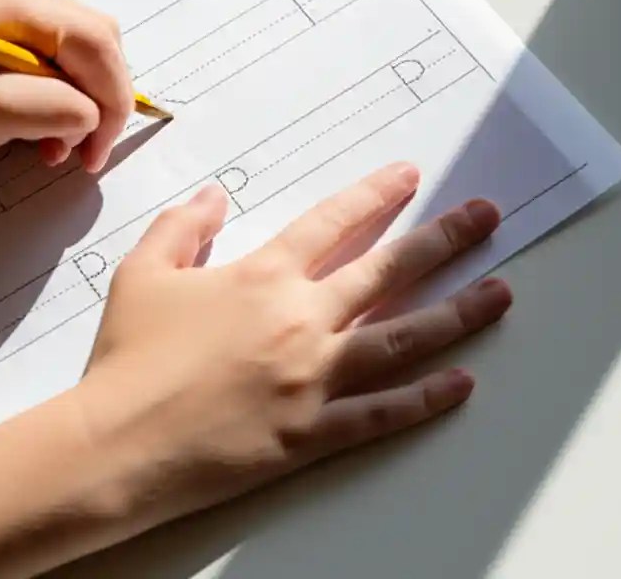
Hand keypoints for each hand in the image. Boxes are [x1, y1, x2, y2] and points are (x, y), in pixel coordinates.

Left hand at [0, 0, 133, 172]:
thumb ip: (59, 110)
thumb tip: (92, 116)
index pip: (98, 44)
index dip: (113, 101)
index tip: (97, 152)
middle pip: (95, 44)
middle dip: (99, 102)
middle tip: (81, 154)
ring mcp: (9, 6)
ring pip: (76, 55)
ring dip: (77, 104)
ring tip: (53, 148)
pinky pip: (50, 60)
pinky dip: (55, 97)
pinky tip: (38, 130)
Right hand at [73, 162, 511, 534]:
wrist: (119, 443)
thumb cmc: (127, 357)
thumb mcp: (142, 273)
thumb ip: (182, 227)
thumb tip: (215, 195)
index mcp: (262, 276)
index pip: (332, 222)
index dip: (374, 195)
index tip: (408, 177)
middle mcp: (301, 321)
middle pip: (388, 271)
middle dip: (443, 239)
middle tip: (484, 217)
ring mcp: (314, 379)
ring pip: (404, 338)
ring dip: (458, 313)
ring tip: (500, 292)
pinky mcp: (312, 434)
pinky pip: (382, 414)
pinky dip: (425, 399)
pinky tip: (461, 383)